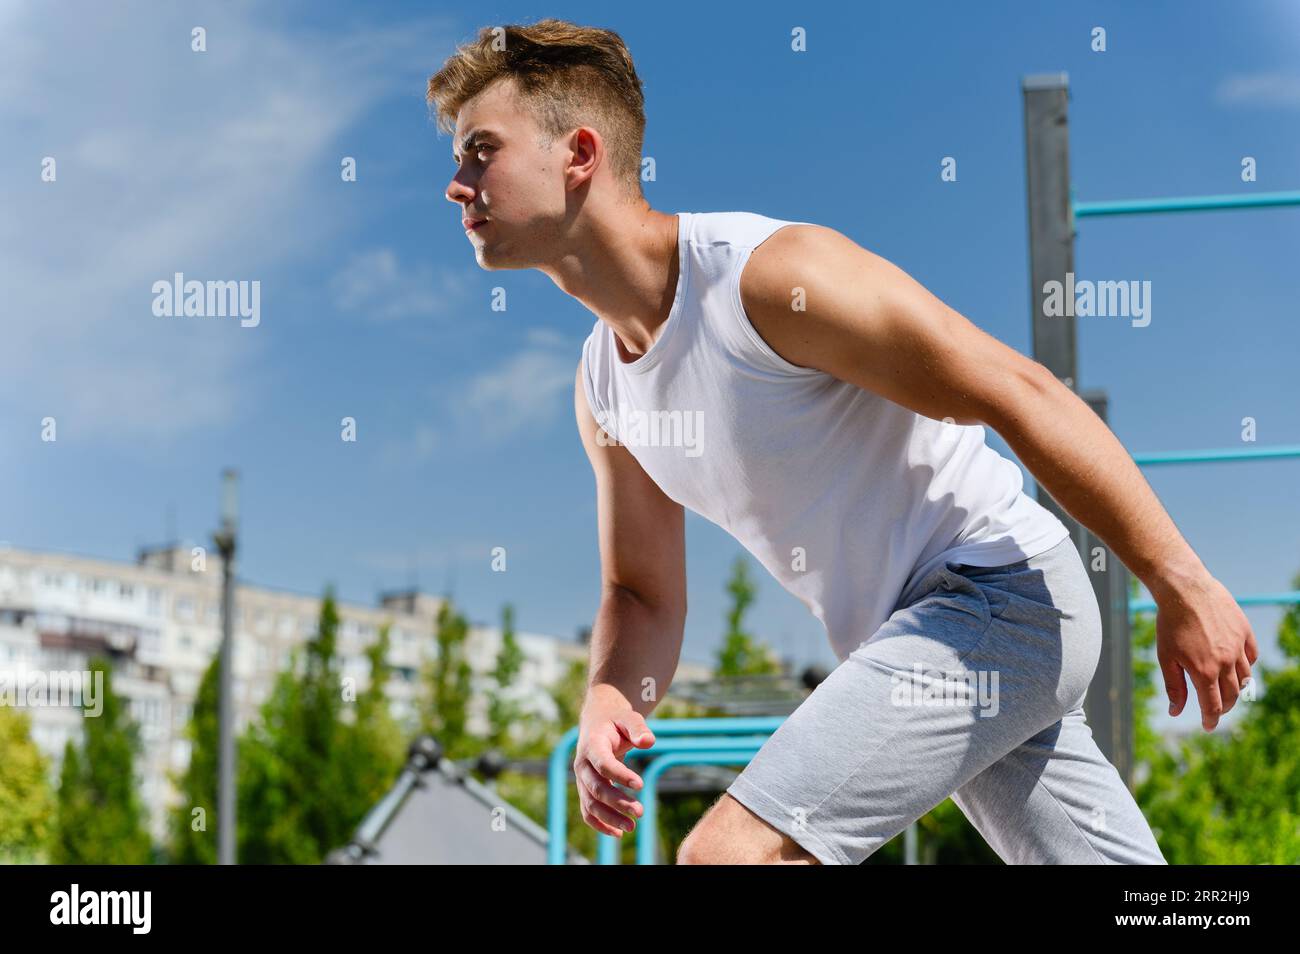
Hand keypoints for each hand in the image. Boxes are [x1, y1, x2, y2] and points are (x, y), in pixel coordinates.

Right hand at [573, 695, 655, 836]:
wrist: (597, 722)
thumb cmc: (617, 721)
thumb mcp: (629, 718)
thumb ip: (638, 728)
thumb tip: (649, 742)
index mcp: (592, 744)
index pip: (604, 763)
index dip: (620, 775)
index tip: (641, 785)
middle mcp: (582, 764)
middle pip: (596, 788)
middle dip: (618, 802)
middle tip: (641, 812)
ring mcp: (581, 778)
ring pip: (590, 803)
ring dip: (610, 817)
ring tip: (632, 826)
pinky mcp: (585, 789)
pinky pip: (587, 811)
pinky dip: (600, 824)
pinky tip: (618, 834)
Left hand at [1155, 572, 1258, 730]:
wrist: (1184, 589)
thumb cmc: (1170, 623)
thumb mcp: (1166, 657)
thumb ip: (1174, 686)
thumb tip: (1176, 711)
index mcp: (1204, 671)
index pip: (1213, 706)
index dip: (1211, 719)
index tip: (1208, 726)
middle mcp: (1225, 662)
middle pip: (1232, 695)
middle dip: (1224, 707)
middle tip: (1215, 709)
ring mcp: (1238, 647)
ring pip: (1244, 677)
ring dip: (1236, 688)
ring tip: (1225, 690)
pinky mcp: (1245, 632)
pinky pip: (1251, 656)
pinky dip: (1246, 665)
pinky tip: (1235, 666)